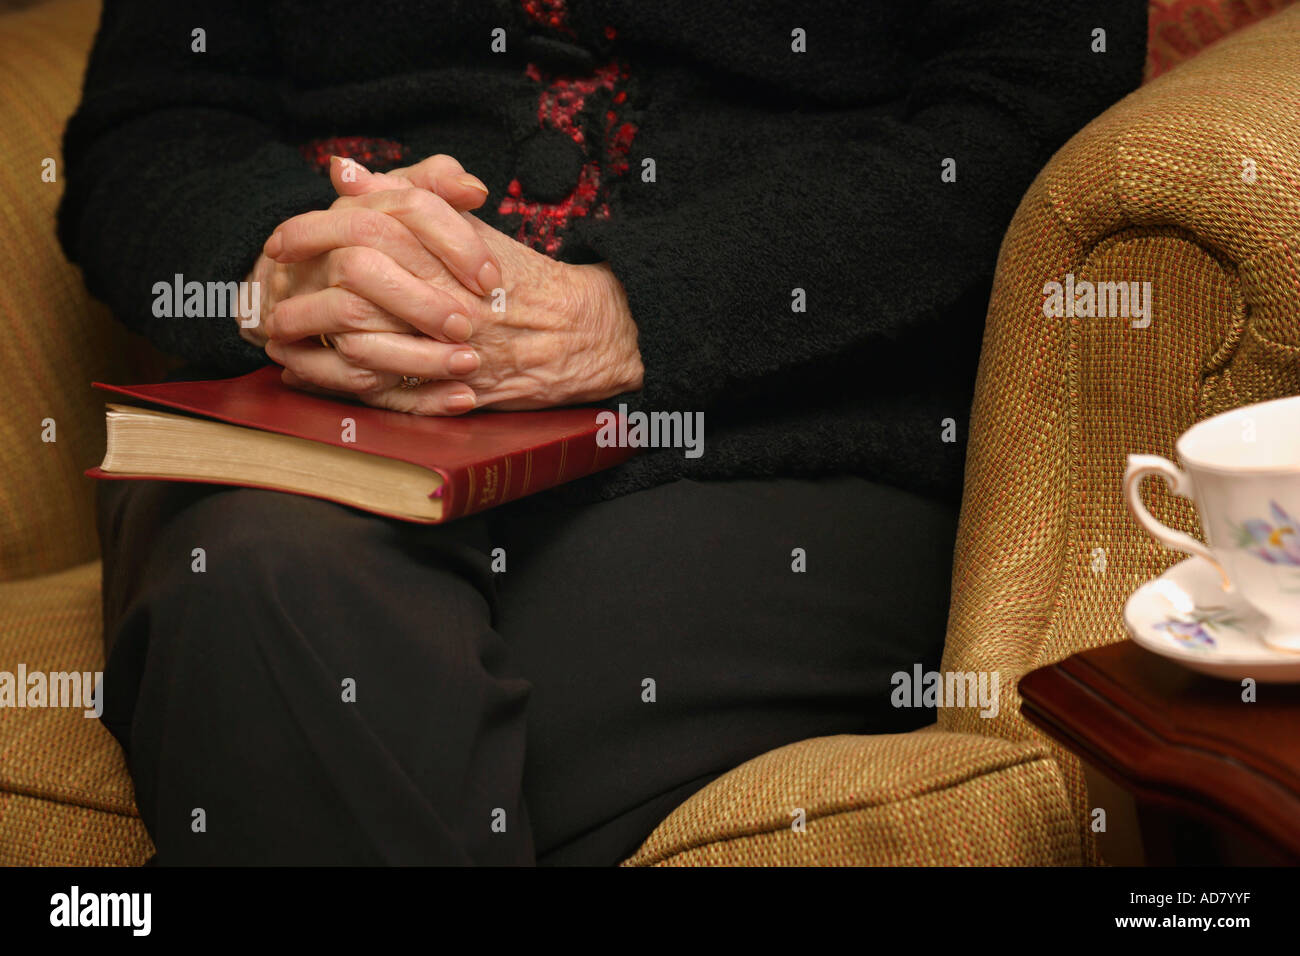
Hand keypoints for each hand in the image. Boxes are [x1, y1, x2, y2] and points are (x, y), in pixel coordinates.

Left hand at [265, 154, 643, 413]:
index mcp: (443, 245)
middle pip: (352, 279)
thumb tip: (344, 172)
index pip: (365, 224)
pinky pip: (378, 386)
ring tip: (278, 336)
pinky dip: (334, 381)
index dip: (313, 231)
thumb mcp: (467, 229)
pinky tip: (305, 373)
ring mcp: (443, 341)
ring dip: (309, 338)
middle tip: (267, 295)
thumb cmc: (520, 280)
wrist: (578, 333)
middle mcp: (440, 290)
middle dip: (300, 291)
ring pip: (359, 336)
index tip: (280, 241)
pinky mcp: (445, 384)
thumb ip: (405, 197)